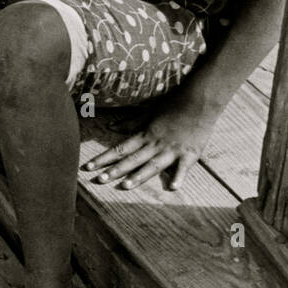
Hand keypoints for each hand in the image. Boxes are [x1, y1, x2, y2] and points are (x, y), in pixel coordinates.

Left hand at [81, 93, 219, 189]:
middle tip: (99, 180)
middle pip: (132, 159)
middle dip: (115, 170)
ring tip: (125, 186)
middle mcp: (155, 144)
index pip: (119, 149)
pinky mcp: (190, 153)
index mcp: (144, 135)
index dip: (103, 158)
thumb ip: (130, 123)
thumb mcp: (148, 113)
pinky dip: (179, 177)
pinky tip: (172, 187)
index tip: (88, 167)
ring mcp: (173, 149)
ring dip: (139, 176)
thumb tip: (110, 127)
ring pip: (152, 165)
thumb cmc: (173, 105)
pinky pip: (183, 167)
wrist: (199, 100)